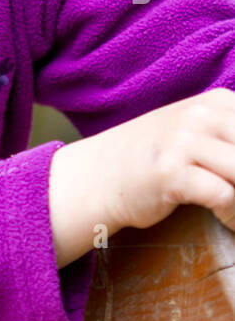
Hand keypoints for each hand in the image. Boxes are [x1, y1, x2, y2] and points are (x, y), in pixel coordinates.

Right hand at [49, 88, 234, 266]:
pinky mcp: (170, 171)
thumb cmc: (157, 159)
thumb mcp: (199, 133)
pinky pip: (225, 194)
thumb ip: (233, 138)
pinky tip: (225, 218)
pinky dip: (232, 214)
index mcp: (217, 102)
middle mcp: (201, 114)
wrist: (99, 175)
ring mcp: (183, 140)